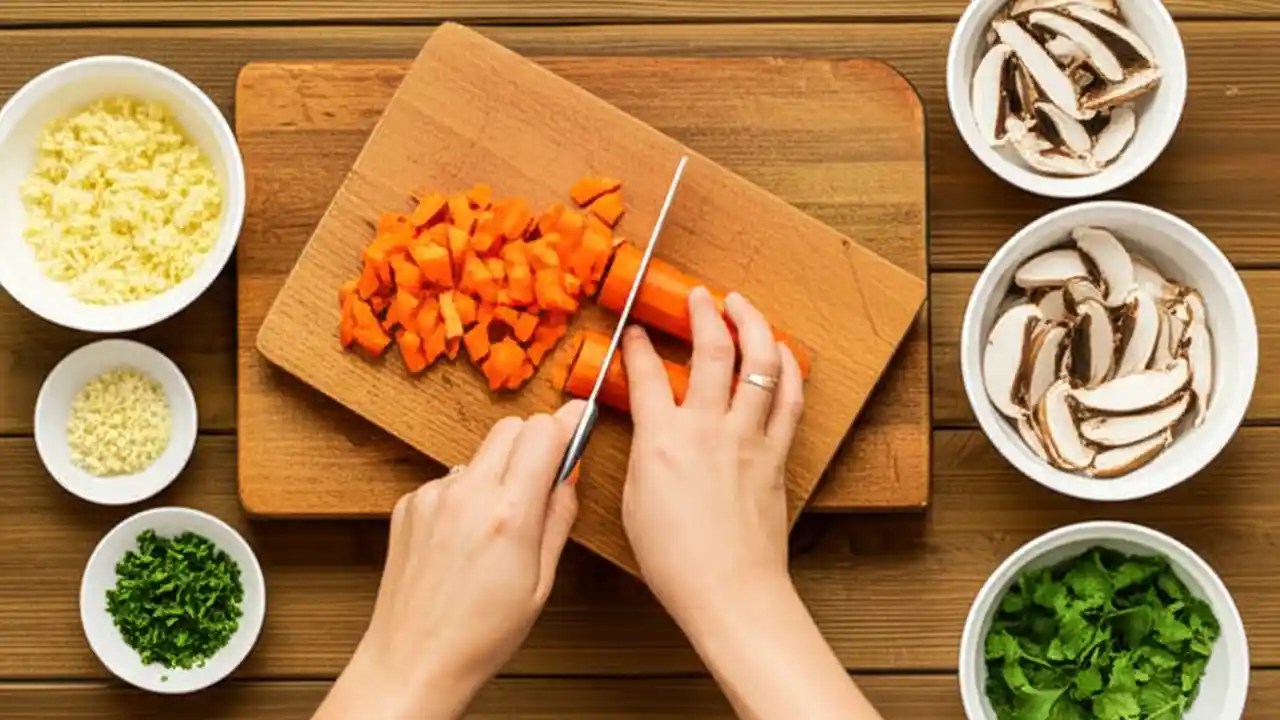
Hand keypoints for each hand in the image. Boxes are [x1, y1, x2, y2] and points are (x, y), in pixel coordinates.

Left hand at [314, 403, 582, 719]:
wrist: (414, 659)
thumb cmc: (480, 635)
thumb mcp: (542, 582)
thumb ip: (559, 518)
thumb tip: (568, 477)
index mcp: (509, 515)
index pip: (543, 432)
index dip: (566, 425)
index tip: (579, 420)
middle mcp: (467, 496)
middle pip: (510, 427)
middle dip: (533, 441)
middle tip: (543, 476)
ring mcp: (433, 497)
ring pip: (480, 454)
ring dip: (498, 471)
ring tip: (499, 524)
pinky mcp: (409, 504)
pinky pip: (450, 479)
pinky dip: (465, 495)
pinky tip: (465, 538)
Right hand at [620, 287, 804, 619]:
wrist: (729, 590)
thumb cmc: (677, 560)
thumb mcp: (634, 500)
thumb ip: (642, 452)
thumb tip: (646, 428)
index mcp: (662, 441)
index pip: (644, 374)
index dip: (637, 346)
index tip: (634, 331)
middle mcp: (708, 429)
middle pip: (711, 349)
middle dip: (704, 312)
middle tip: (699, 295)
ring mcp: (748, 438)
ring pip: (759, 363)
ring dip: (753, 324)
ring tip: (744, 306)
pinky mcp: (777, 454)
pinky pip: (788, 399)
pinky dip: (786, 369)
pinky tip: (780, 354)